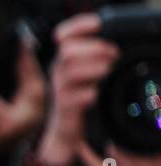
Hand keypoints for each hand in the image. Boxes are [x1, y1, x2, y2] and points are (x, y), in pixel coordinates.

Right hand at [37, 13, 118, 165]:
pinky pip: (78, 96)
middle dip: (94, 49)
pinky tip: (97, 94)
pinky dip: (92, 93)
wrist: (65, 133)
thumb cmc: (79, 101)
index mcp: (64, 61)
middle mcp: (59, 73)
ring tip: (107, 73)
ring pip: (71, 71)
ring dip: (95, 69)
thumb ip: (93, 59)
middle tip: (112, 55)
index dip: (79, 26)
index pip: (65, 35)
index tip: (99, 25)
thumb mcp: (84, 76)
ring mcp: (60, 90)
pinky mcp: (64, 108)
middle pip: (68, 51)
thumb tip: (112, 49)